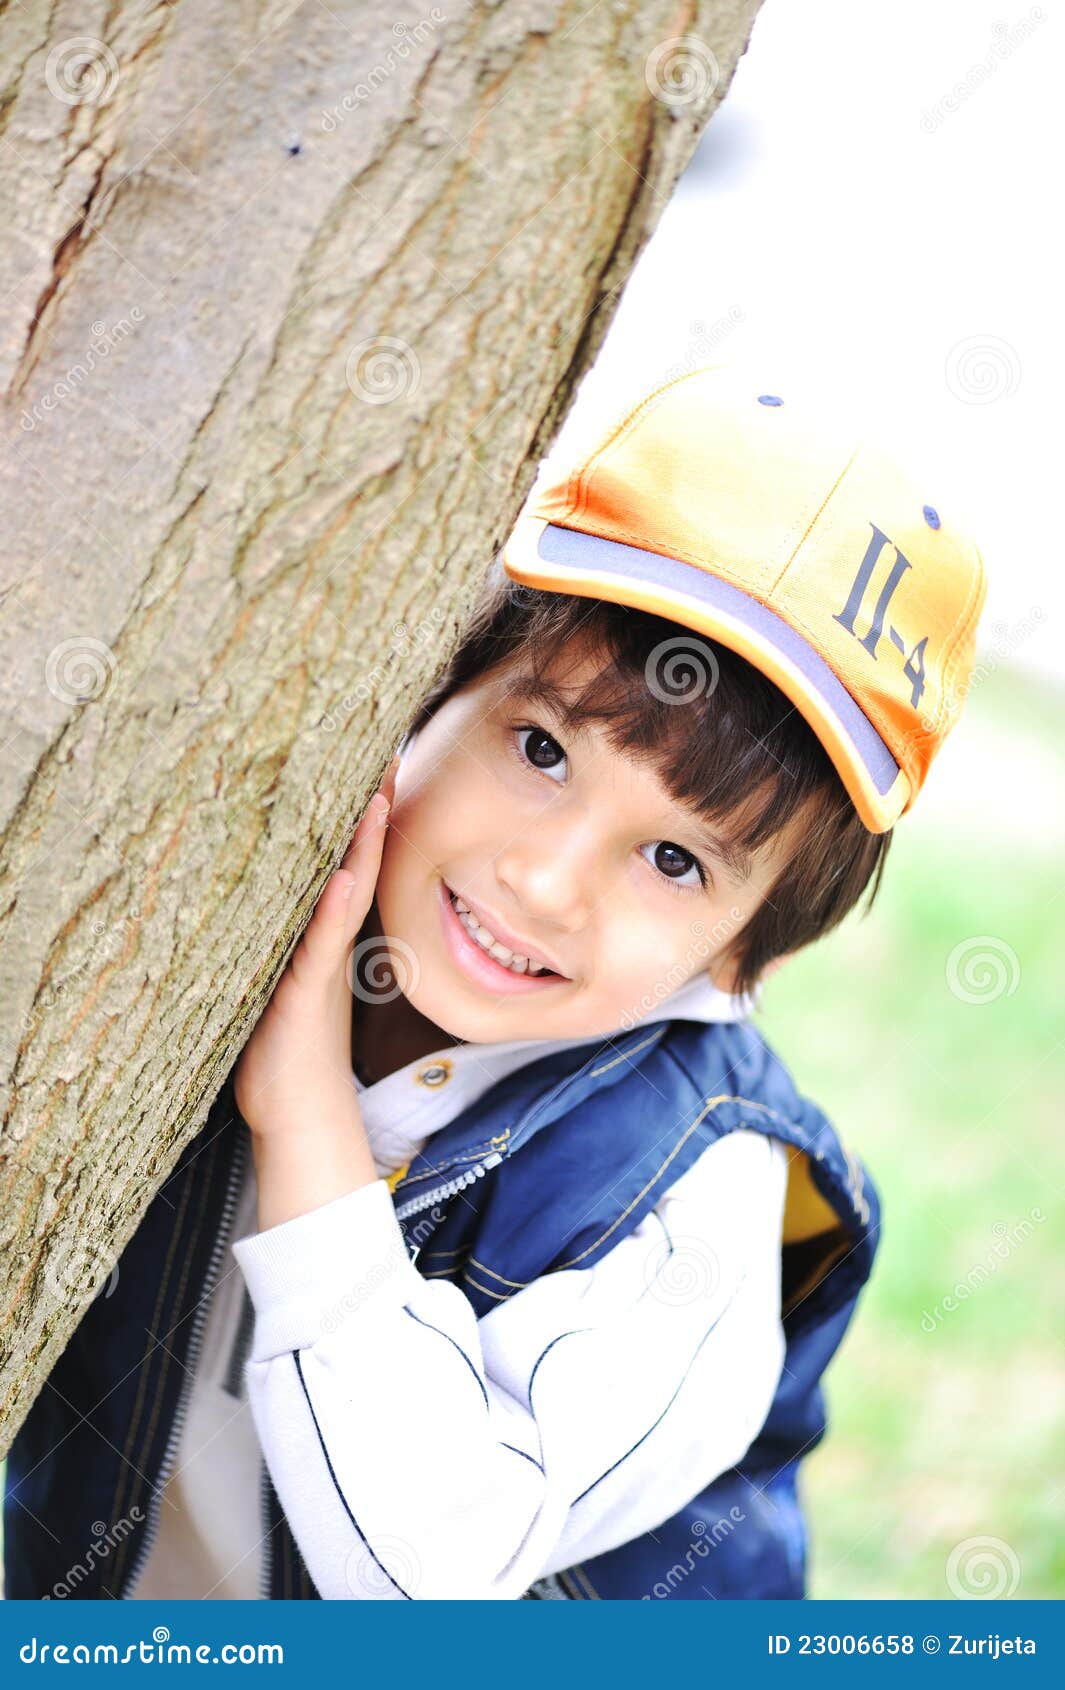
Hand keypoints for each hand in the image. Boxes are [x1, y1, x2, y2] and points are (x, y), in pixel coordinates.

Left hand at [233, 752, 400, 1142]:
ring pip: (343, 897)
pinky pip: (321, 948)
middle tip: (388, 756)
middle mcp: (326, 947)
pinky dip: (333, 913)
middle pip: (353, 866)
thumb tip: (275, 903)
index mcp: (319, 939)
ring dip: (362, 849)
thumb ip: (281, 945)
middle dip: (369, 813)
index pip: (342, 864)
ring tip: (376, 797)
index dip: (359, 819)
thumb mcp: (275, 985)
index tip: (374, 767)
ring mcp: (320, 971)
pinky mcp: (306, 999)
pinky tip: (342, 878)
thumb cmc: (281, 1055)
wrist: (295, 1119)